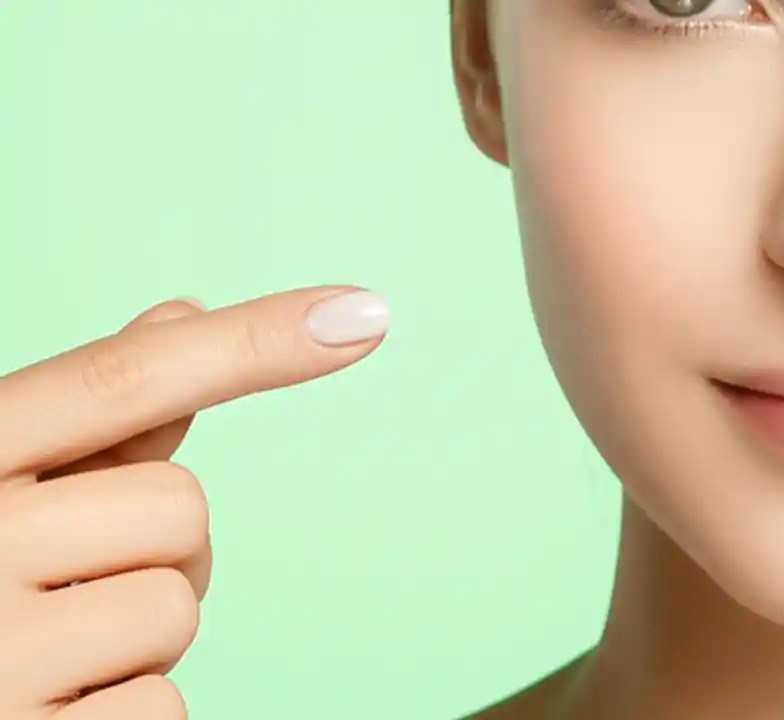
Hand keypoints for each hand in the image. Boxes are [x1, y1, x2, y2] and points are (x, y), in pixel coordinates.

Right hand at [0, 286, 388, 718]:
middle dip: (155, 551)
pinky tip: (55, 706)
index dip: (248, 342)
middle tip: (73, 586)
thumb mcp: (8, 487)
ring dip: (139, 636)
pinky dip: (129, 708)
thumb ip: (98, 417)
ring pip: (176, 607)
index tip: (361, 313)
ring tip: (56, 651)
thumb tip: (184, 312)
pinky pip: (162, 702)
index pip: (123, 380)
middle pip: (181, 508)